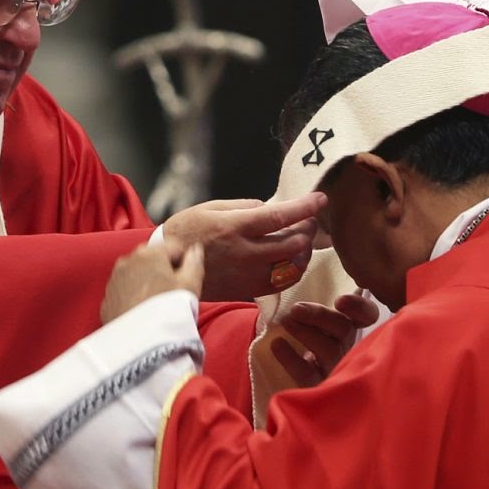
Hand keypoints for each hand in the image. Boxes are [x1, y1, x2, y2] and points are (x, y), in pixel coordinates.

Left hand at [101, 244, 203, 323]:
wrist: (139, 342)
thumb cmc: (168, 309)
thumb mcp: (190, 284)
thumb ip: (195, 262)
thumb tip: (194, 249)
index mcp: (150, 252)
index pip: (175, 247)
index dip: (185, 261)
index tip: (188, 279)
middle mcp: (127, 260)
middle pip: (153, 258)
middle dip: (164, 269)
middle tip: (174, 291)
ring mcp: (114, 279)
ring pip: (136, 273)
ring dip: (147, 281)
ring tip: (158, 302)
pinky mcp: (107, 298)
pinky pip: (124, 290)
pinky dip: (133, 295)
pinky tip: (143, 310)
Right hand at [162, 193, 323, 301]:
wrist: (167, 268)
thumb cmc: (186, 231)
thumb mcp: (210, 208)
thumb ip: (243, 206)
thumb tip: (269, 207)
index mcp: (235, 227)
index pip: (279, 216)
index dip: (304, 207)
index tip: (321, 199)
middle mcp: (245, 252)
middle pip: (293, 243)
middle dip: (308, 229)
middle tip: (311, 221)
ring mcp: (247, 274)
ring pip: (292, 267)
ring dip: (305, 252)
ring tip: (304, 241)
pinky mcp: (247, 290)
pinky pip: (281, 283)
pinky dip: (294, 270)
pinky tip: (293, 260)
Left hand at [270, 293, 380, 387]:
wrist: (286, 383)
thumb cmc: (299, 341)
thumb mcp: (309, 322)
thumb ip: (310, 306)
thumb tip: (291, 280)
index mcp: (348, 328)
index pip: (366, 315)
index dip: (359, 307)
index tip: (340, 301)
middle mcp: (348, 349)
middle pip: (344, 329)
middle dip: (319, 315)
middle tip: (295, 309)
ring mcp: (336, 371)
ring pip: (330, 351)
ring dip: (306, 333)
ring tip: (285, 322)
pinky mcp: (319, 388)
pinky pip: (308, 374)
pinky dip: (291, 357)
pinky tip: (277, 344)